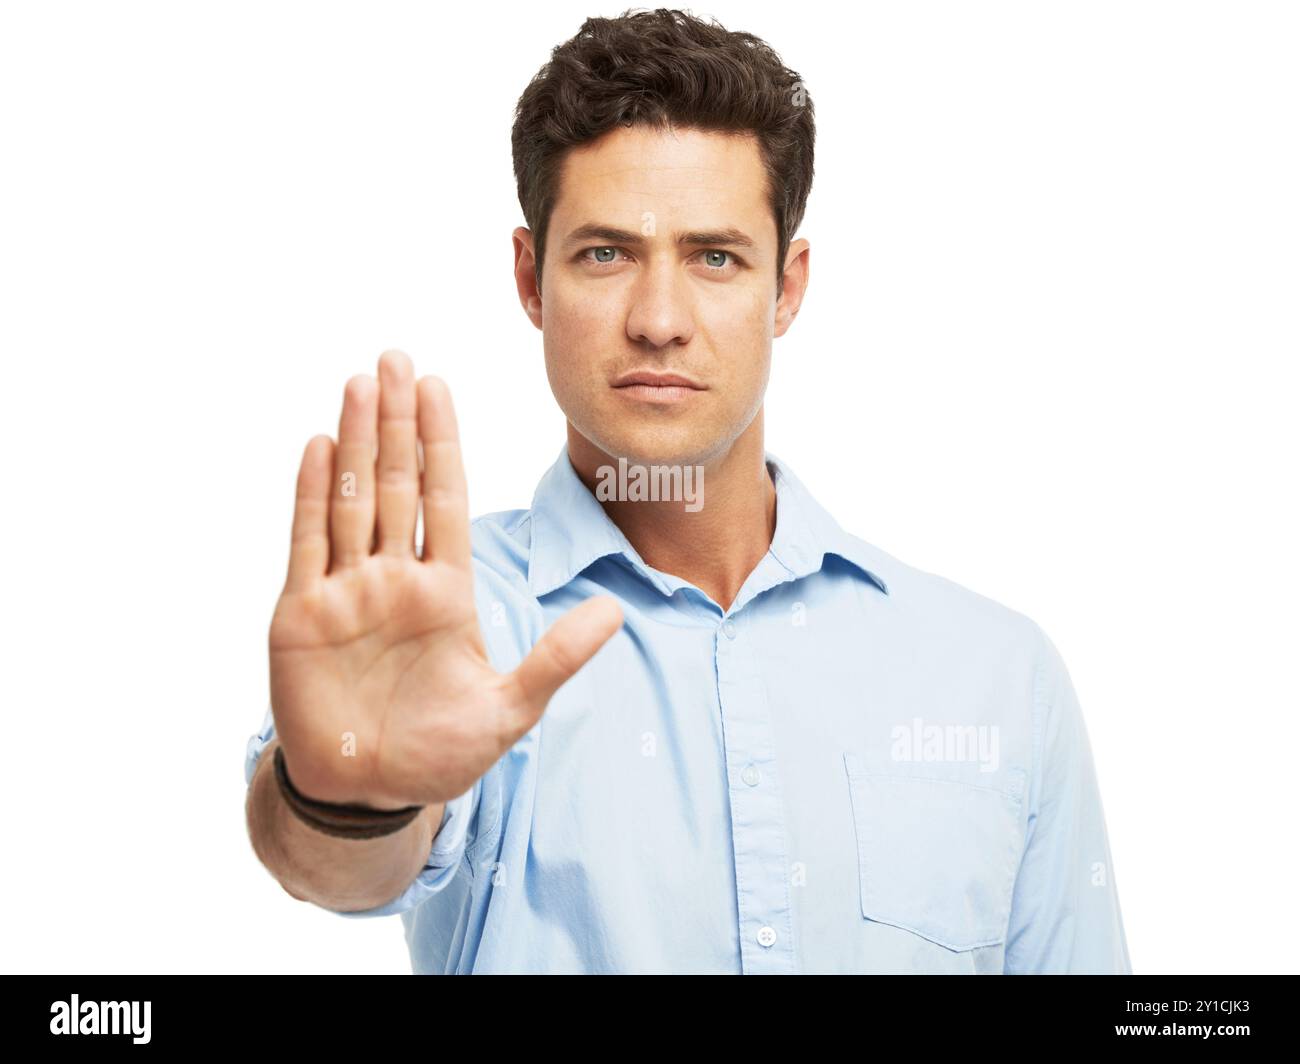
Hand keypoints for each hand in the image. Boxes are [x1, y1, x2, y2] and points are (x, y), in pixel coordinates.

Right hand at [267, 350, 621, 807]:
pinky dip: (311, 494)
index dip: (442, 443)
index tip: (439, 387)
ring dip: (356, 441)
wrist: (369, 792)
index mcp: (445, 590)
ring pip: (352, 499)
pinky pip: (307, 542)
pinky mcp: (302, 614)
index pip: (445, 499)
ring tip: (361, 383)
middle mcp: (395, 578)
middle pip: (397, 483)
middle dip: (397, 422)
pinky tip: (319, 445)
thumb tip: (614, 612)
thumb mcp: (509, 709)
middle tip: (397, 358)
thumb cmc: (439, 754)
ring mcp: (346, 591)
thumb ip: (557, 658)